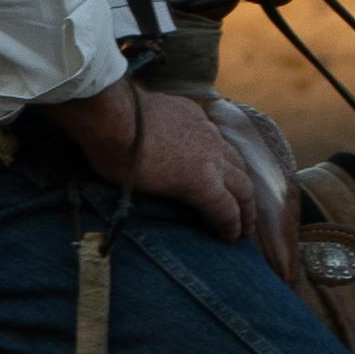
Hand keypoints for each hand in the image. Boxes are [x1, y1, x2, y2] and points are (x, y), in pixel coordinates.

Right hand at [42, 77, 277, 242]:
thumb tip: (134, 137)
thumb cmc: (109, 117)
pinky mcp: (203, 181)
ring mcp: (209, 157)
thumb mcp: (138, 116)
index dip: (224, 166)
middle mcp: (207, 135)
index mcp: (191, 118)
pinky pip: (226, 207)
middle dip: (244, 190)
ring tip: (242, 230)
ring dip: (245, 209)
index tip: (224, 183)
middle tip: (245, 212)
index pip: (216, 144)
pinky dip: (232, 223)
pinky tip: (230, 237)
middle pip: (238, 166)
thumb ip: (147, 127)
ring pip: (243, 187)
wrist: (111, 118)